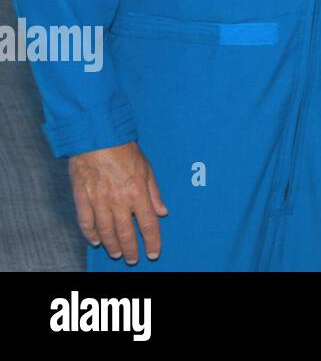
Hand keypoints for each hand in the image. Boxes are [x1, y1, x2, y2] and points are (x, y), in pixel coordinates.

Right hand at [68, 142, 166, 263]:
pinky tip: (95, 241)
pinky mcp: (82, 198)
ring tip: (116, 253)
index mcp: (137, 193)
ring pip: (105, 232)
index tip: (153, 253)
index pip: (148, 224)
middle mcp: (118, 201)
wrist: (97, 138)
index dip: (152, 241)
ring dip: (111, 245)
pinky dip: (90, 234)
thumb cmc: (124, 150)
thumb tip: (162, 212)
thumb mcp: (147, 168)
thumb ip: (154, 193)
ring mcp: (98, 201)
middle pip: (125, 233)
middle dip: (130, 249)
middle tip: (132, 259)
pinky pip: (86, 222)